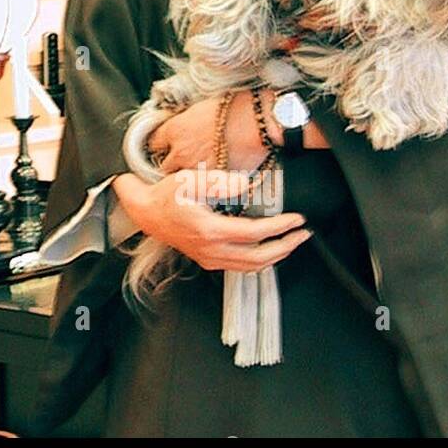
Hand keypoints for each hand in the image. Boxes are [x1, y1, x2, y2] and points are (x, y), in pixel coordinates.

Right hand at [114, 170, 310, 272]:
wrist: (144, 213)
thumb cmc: (165, 195)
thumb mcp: (190, 180)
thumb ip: (220, 182)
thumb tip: (247, 184)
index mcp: (210, 230)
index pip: (256, 234)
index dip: (281, 227)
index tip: (297, 219)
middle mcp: (211, 250)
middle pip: (259, 258)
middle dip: (286, 247)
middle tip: (302, 235)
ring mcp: (209, 258)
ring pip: (251, 267)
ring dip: (275, 256)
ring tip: (290, 243)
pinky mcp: (207, 260)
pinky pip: (240, 267)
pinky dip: (259, 260)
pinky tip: (266, 250)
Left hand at [150, 90, 328, 173]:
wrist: (259, 122)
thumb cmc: (235, 107)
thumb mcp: (200, 107)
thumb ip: (185, 121)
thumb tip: (182, 126)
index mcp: (175, 129)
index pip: (153, 143)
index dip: (160, 145)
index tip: (164, 146)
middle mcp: (180, 151)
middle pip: (164, 165)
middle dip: (171, 164)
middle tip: (181, 162)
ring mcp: (196, 168)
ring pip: (181, 180)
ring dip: (186, 177)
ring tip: (195, 174)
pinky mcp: (213, 180)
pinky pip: (202, 188)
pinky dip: (204, 186)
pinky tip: (209, 183)